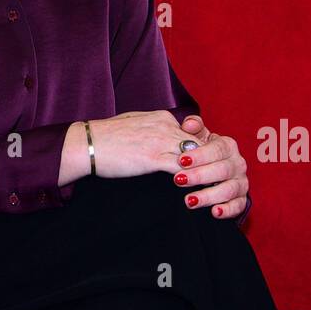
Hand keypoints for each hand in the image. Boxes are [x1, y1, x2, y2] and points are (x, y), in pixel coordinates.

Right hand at [85, 110, 211, 178]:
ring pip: (196, 156)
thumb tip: (162, 136)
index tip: (211, 163)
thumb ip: (153, 128)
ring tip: (217, 188)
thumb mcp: (135, 123)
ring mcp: (161, 141)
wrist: (88, 143)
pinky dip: (194, 180)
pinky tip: (199, 192)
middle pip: (200, 143)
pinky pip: (183, 169)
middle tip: (222, 178)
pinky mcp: (153, 158)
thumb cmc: (107, 136)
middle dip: (212, 161)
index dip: (204, 148)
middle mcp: (165, 126)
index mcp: (162, 117)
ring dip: (207, 173)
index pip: (194, 131)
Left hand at [173, 118, 249, 219]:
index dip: (200, 155)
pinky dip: (227, 210)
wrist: (213, 169)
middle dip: (199, 176)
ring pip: (229, 189)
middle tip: (178, 180)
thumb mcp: (197, 137)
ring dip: (208, 196)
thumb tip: (189, 123)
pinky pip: (238, 206)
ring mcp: (241, 182)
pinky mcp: (241, 200)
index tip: (181, 160)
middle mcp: (238, 163)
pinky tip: (214, 212)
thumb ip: (193, 127)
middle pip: (222, 170)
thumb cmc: (202, 152)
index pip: (217, 149)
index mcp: (228, 146)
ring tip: (189, 201)